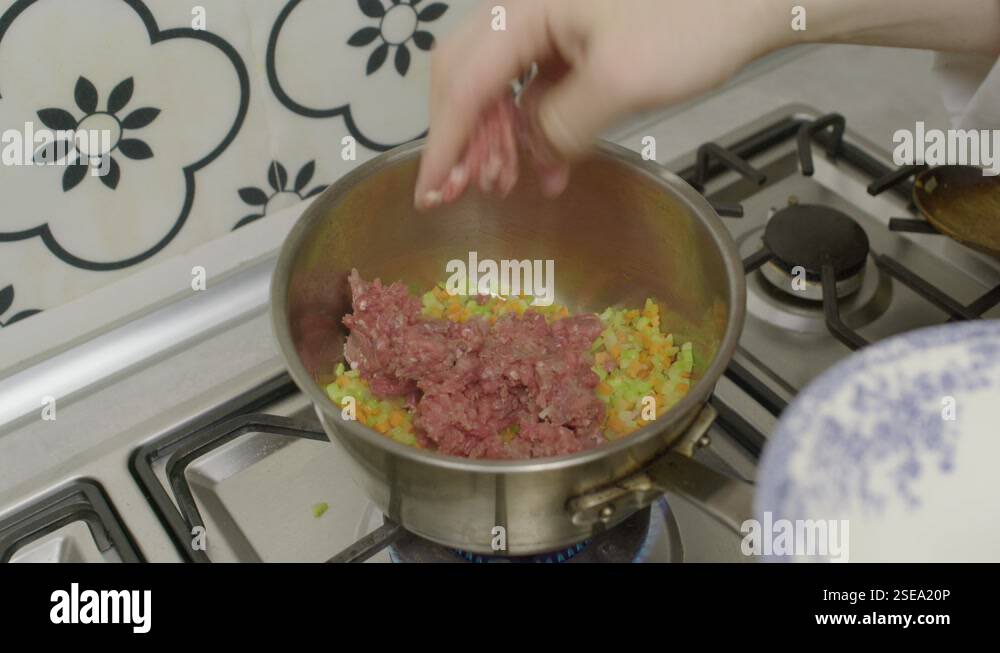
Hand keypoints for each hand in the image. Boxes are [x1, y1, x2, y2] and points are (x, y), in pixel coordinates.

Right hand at [413, 0, 776, 209]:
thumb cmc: (692, 23)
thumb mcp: (620, 83)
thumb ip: (559, 125)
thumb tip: (533, 152)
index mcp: (524, 8)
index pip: (463, 83)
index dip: (444, 145)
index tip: (430, 194)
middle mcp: (526, 10)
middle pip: (468, 78)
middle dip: (463, 140)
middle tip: (464, 193)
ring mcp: (551, 24)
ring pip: (500, 86)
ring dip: (499, 139)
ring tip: (508, 185)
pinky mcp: (577, 40)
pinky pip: (537, 88)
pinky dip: (534, 129)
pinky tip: (547, 167)